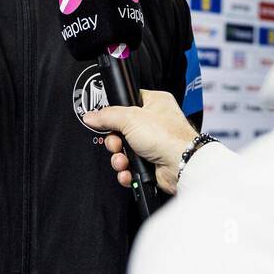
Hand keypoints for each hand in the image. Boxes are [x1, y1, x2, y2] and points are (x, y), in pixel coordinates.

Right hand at [82, 89, 197, 194]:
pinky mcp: (151, 162)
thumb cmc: (167, 136)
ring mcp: (153, 143)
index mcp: (154, 103)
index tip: (107, 120)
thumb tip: (91, 116)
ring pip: (124, 150)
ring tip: (123, 161)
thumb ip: (107, 116)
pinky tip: (128, 171)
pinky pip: (130, 166)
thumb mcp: (130, 118)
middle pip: (121, 129)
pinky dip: (126, 171)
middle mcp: (154, 122)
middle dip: (115, 141)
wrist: (181, 165)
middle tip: (117, 144)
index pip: (128, 102)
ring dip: (119, 158)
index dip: (115, 113)